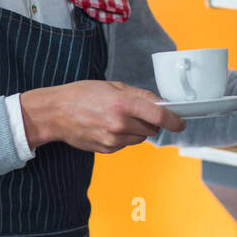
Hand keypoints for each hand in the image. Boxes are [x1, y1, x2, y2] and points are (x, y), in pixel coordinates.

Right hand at [21, 81, 186, 152]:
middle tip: (135, 112)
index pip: (159, 116)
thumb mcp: (112, 86)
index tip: (181, 122)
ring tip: (118, 119)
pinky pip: (126, 145)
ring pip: (140, 138)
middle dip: (150, 121)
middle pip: (152, 128)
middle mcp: (120, 124)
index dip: (174, 120)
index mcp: (123, 104)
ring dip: (137, 130)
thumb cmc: (81, 95)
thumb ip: (138, 95)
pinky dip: (123, 137)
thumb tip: (160, 103)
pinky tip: (108, 127)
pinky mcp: (107, 149)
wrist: (56, 113)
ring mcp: (113, 139)